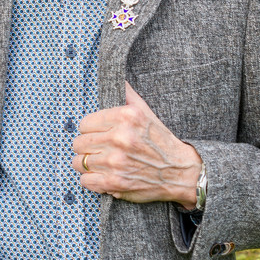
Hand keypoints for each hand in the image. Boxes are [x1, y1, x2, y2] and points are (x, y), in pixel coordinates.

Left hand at [71, 82, 201, 206]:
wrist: (180, 171)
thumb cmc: (160, 140)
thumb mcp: (145, 112)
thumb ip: (126, 94)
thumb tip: (114, 75)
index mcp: (125, 117)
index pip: (84, 123)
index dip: (91, 130)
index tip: (99, 134)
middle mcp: (119, 138)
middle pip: (79, 143)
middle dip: (87, 147)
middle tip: (100, 149)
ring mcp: (116, 162)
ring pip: (79, 162)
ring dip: (88, 164)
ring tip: (101, 163)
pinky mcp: (114, 183)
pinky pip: (85, 180)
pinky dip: (92, 180)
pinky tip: (103, 175)